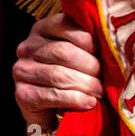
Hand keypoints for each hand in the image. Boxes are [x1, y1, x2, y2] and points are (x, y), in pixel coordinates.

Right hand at [12, 13, 101, 130]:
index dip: (88, 40)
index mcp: (41, 29)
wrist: (50, 110)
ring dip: (85, 85)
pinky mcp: (23, 94)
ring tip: (99, 92)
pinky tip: (88, 103)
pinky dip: (76, 99)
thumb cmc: (70, 76)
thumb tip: (112, 41)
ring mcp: (22, 71)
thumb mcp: (77, 53)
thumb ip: (87, 43)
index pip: (65, 25)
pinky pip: (53, 95)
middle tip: (103, 79)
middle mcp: (27, 47)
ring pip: (59, 75)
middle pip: (63, 52)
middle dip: (89, 66)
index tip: (102, 53)